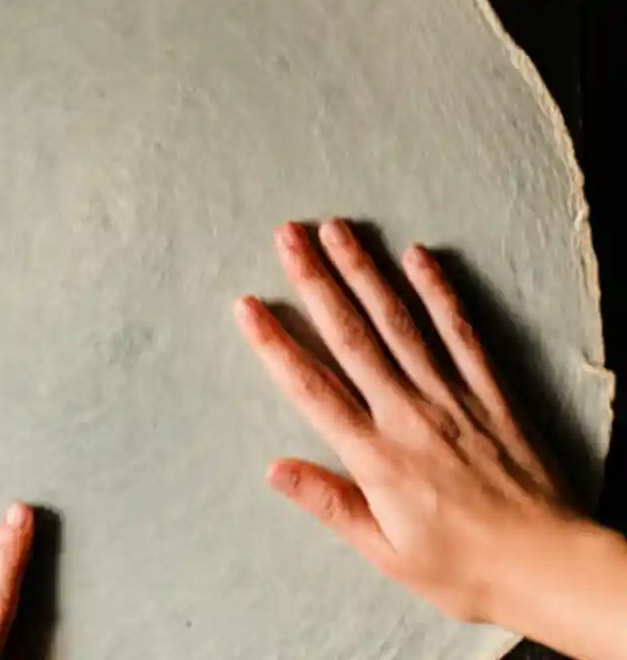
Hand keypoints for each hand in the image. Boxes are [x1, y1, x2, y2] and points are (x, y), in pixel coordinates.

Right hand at [234, 219, 573, 622]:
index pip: (312, 388)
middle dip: (316, 281)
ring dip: (365, 271)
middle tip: (288, 236)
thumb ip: (331, 503)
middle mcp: (409, 415)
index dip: (274, 343)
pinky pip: (462, 333)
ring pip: (400, 323)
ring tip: (336, 229)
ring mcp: (452, 398)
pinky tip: (418, 256)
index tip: (246, 304)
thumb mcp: (386, 553)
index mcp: (375, 457)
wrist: (551, 567)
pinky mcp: (491, 394)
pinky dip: (439, 292)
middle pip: (352, 337)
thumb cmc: (464, 569)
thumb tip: (273, 468)